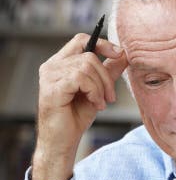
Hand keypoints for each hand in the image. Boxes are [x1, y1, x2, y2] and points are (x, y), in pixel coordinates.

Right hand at [32, 34, 127, 179]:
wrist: (63, 139)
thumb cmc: (76, 116)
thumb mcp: (99, 90)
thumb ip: (109, 71)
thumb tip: (123, 55)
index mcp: (61, 63)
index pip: (81, 40)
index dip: (102, 43)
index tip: (119, 53)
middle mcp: (52, 66)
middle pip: (89, 55)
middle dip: (107, 76)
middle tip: (110, 97)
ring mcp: (49, 76)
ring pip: (87, 67)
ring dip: (101, 87)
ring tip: (101, 102)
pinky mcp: (52, 88)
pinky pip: (81, 79)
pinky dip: (94, 92)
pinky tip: (95, 104)